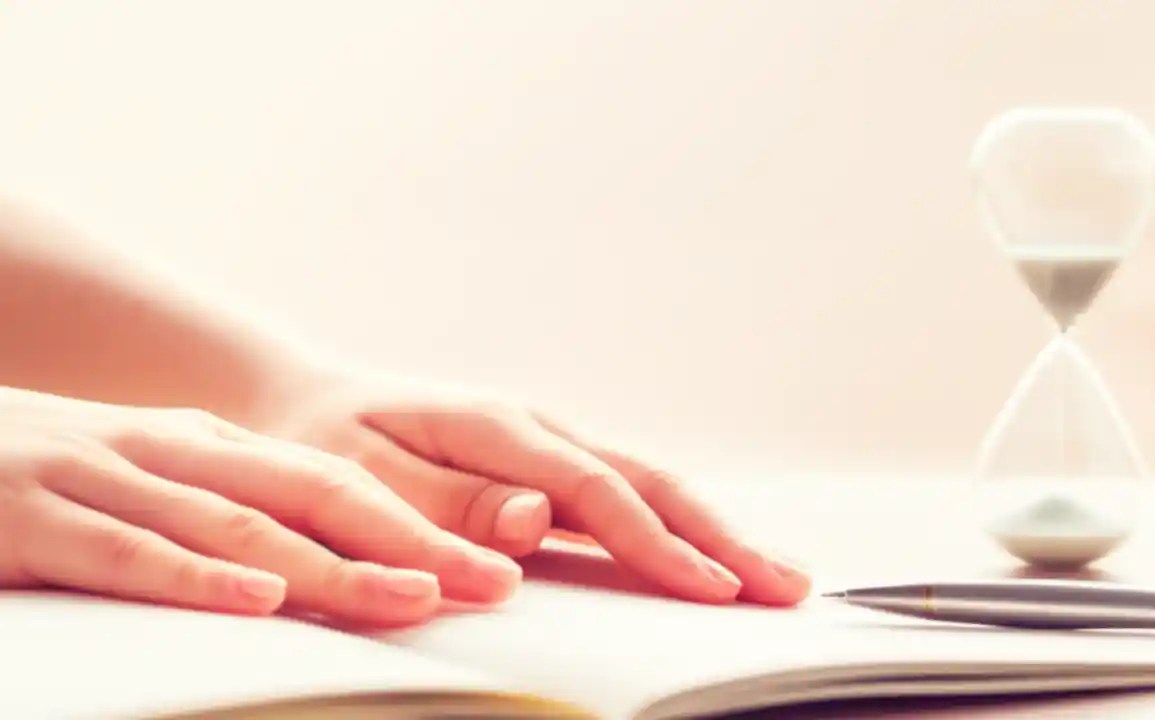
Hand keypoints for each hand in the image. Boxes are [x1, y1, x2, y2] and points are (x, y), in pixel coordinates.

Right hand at [0, 387, 520, 626]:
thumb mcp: (153, 487)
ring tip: (413, 596)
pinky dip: (198, 577)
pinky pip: (129, 552)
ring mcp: (104, 479)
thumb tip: (320, 573)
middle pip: (315, 497)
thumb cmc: (51, 481)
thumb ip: (228, 516)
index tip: (492, 569)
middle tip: (492, 585)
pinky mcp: (33, 518)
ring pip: (241, 525)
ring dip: (334, 565)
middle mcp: (174, 453)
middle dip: (410, 543)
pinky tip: (258, 601)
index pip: (336, 487)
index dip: (419, 526)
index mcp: (210, 448)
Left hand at [250, 367, 811, 605]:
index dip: (655, 542)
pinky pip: (623, 496)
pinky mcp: (543, 466)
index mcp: (495, 427)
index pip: (593, 489)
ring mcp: (545, 445)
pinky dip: (675, 526)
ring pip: (647, 485)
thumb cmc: (324, 449)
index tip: (712, 589)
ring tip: (774, 576)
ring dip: (713, 532)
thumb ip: (449, 502)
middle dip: (721, 537)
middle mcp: (534, 430)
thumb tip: (537, 519)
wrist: (303, 406)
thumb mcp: (363, 478)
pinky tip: (708, 555)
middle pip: (647, 481)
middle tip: (790, 586)